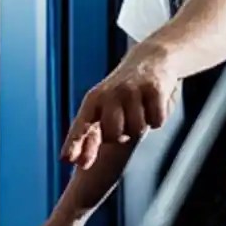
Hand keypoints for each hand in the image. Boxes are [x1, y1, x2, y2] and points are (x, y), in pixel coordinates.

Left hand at [60, 40, 178, 168]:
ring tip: (140, 109)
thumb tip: (78, 165)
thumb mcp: (103, 109)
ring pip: (136, 130)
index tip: (67, 160)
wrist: (151, 59)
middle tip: (126, 119)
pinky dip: (157, 117)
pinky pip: (156, 121)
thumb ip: (91, 136)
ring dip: (141, 125)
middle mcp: (110, 95)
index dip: (74, 143)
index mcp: (93, 101)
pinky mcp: (153, 89)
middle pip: (113, 136)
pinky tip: (154, 103)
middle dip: (121, 135)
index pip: (81, 125)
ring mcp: (131, 90)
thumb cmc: (124, 93)